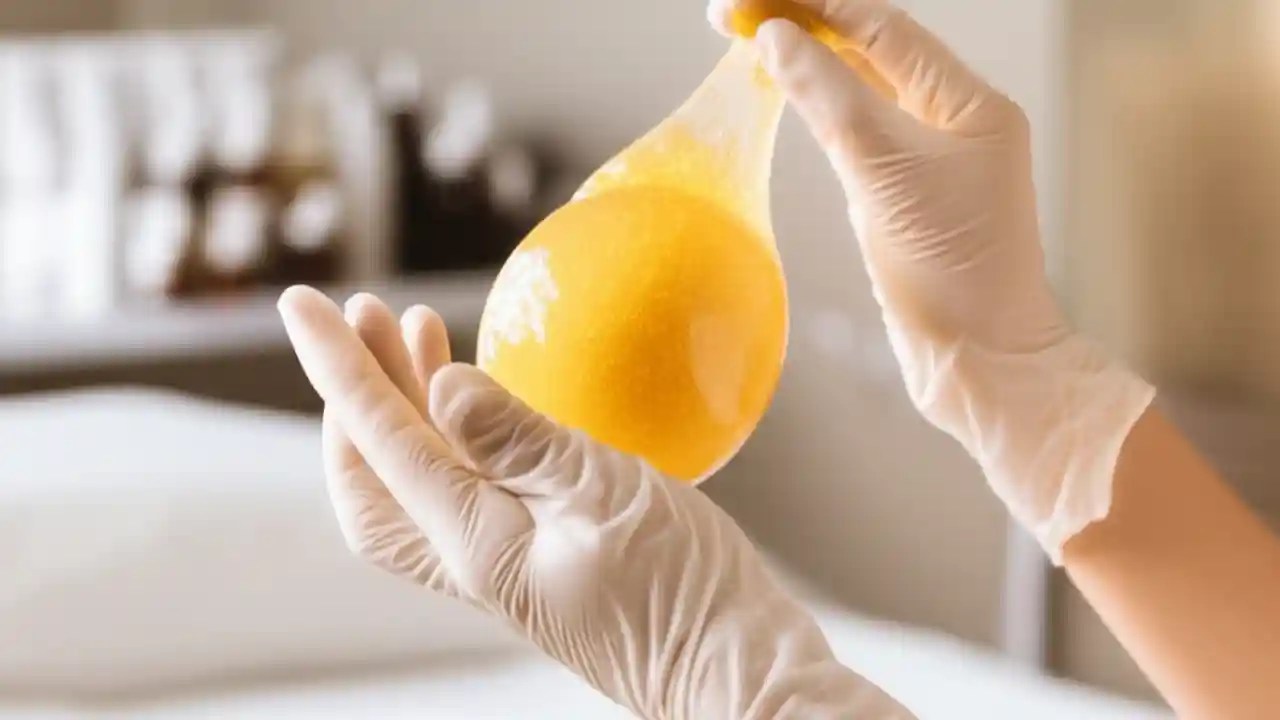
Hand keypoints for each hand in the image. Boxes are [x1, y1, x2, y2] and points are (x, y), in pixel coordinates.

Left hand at [279, 287, 913, 719]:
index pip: (382, 440)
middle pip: (375, 469)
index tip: (304, 305)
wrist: (729, 667)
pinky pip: (463, 485)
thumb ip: (522, 442)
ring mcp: (501, 558)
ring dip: (402, 402)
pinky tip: (479, 398)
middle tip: (365, 311)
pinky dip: (451, 431)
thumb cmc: (683, 591)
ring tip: (413, 331)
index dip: (338, 368)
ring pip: (415, 476)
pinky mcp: (534, 556)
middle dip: (356, 387)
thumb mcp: (606, 497)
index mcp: (476, 540)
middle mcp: (471, 554)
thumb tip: (443, 388)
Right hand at [711, 0, 1153, 560]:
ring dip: (811, 62)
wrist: (979, 362)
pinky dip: (823, 107)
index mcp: (971, 103)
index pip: (882, 27)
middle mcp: (957, 121)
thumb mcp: (884, 174)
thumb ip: (831, 98)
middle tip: (735, 16)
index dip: (813, 5)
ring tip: (752, 42)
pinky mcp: (909, 196)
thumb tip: (778, 38)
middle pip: (873, 49)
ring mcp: (934, 159)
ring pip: (865, 88)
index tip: (749, 4)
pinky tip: (790, 94)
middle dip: (806, 25)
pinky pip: (861, 131)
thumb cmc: (951, 274)